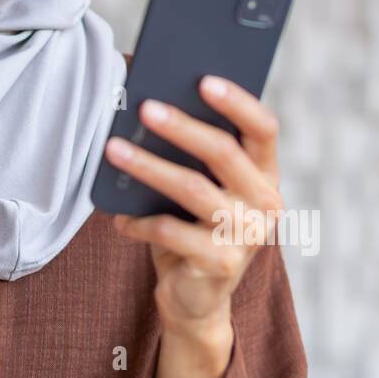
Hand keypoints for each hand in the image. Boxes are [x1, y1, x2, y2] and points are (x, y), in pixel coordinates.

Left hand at [103, 75, 283, 340]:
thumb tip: (148, 101)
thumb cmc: (192, 226)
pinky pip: (170, 231)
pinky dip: (139, 222)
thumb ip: (191, 154)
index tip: (203, 80)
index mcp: (265, 173)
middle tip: (143, 107)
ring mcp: (247, 235)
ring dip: (148, 166)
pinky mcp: (221, 264)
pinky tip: (118, 217)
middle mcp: (265, 202)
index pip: (263, 128)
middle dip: (181, 126)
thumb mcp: (200, 187)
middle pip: (224, 152)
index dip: (237, 102)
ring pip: (192, 189)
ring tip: (113, 149)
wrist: (196, 297)